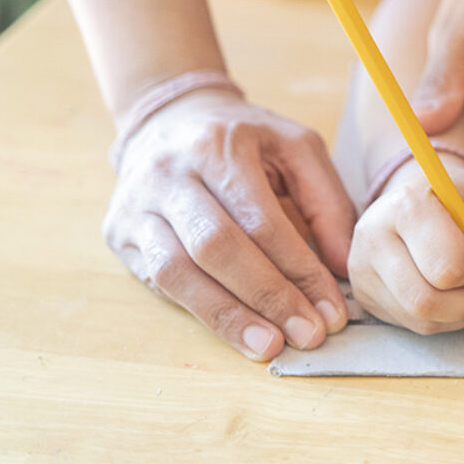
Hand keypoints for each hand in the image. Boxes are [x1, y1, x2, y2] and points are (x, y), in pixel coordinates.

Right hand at [103, 89, 355, 360]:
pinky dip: (200, 309)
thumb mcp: (296, 148)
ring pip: (177, 272)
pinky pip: (158, 281)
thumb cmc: (244, 138)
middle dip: (266, 297)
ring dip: (227, 316)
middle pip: (216, 248)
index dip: (299, 270)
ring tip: (269, 345)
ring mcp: (138, 206)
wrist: (169, 117)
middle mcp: (170, 174)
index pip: (262, 220)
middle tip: (306, 334)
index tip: (331, 310)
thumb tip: (343, 266)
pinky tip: (235, 330)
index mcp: (219, 147)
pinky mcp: (120, 233)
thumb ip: (327, 201)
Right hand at [347, 156, 463, 334]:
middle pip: (427, 302)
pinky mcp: (363, 292)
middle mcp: (373, 235)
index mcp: (407, 205)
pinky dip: (444, 320)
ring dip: (460, 315)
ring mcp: (361, 267)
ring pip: (420, 320)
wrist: (424, 195)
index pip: (448, 268)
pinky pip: (411, 325)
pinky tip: (451, 296)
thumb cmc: (462, 204)